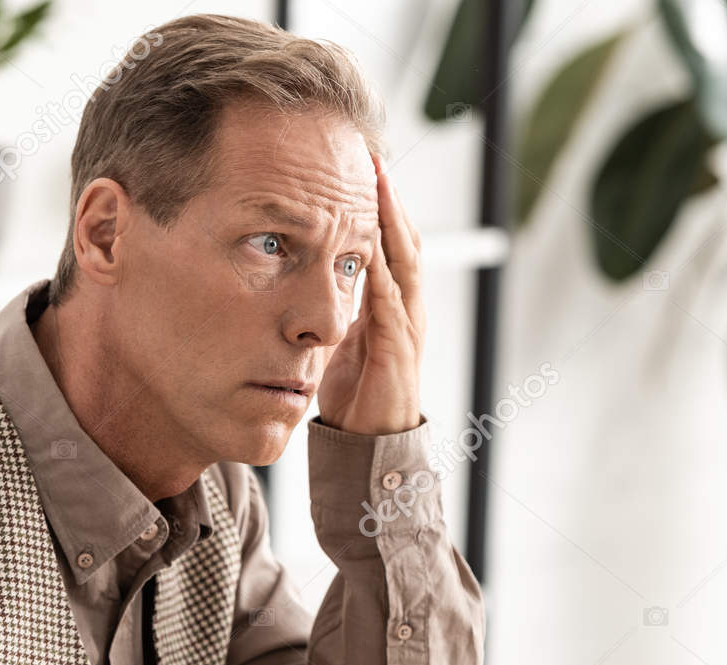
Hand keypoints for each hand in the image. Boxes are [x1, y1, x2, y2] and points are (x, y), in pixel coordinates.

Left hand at [315, 154, 424, 436]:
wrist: (372, 444)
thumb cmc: (358, 394)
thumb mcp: (344, 338)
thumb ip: (339, 304)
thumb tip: (316, 272)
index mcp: (394, 304)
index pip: (392, 242)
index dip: (381, 204)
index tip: (363, 166)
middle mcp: (409, 309)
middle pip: (405, 241)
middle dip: (391, 200)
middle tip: (373, 159)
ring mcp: (408, 328)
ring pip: (406, 264)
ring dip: (392, 224)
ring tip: (378, 187)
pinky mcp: (398, 351)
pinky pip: (391, 305)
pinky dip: (381, 274)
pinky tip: (368, 248)